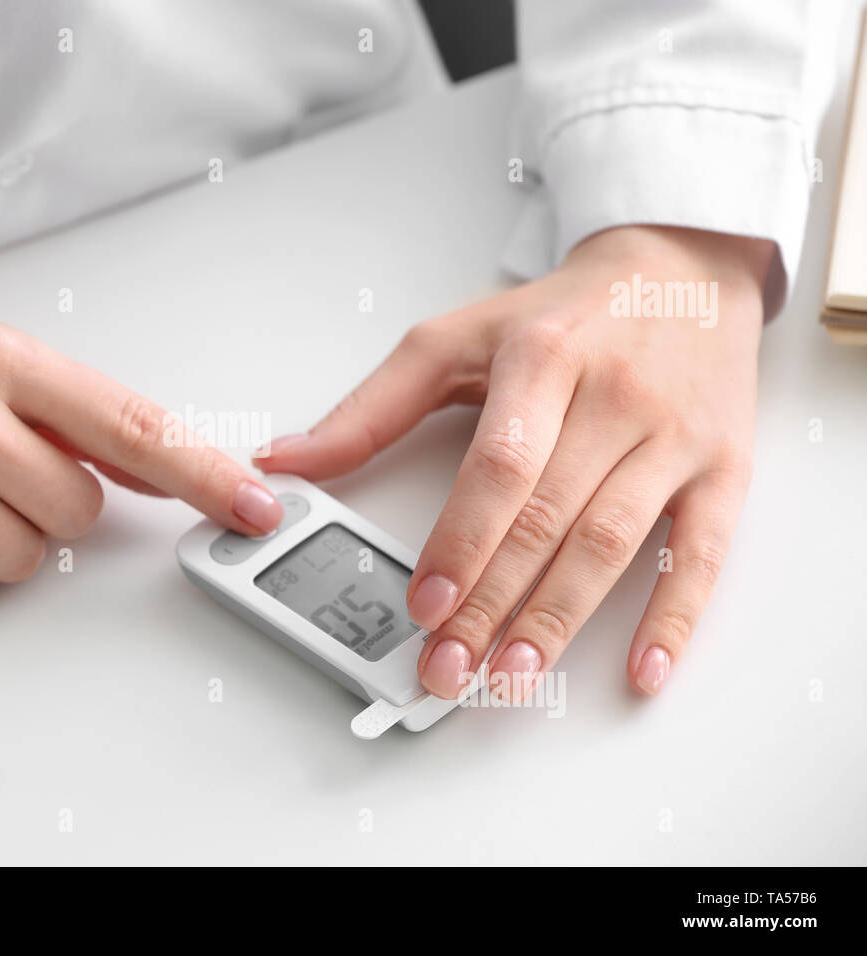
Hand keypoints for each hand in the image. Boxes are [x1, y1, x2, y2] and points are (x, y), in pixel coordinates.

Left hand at [257, 226, 772, 699]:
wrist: (680, 272)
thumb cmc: (562, 316)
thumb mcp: (456, 341)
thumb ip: (371, 407)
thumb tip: (284, 460)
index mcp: (543, 359)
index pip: (499, 465)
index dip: (461, 541)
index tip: (424, 604)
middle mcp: (614, 396)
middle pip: (547, 518)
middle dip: (491, 604)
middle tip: (448, 666)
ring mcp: (674, 436)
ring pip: (613, 544)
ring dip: (559, 620)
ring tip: (511, 674)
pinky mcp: (722, 468)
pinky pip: (702, 552)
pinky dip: (674, 617)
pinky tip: (641, 669)